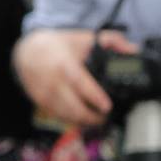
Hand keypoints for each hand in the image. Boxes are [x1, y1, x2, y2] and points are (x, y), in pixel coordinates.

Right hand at [13, 28, 135, 125]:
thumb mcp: (84, 38)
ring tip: (96, 121)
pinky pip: (57, 116)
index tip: (107, 107)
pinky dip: (70, 120)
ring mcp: (45, 94)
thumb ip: (111, 41)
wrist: (28, 51)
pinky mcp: (40, 101)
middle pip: (73, 106)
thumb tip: (132, 50)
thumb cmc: (58, 46)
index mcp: (65, 65)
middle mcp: (53, 81)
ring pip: (65, 115)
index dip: (94, 97)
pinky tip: (81, 119)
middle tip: (105, 117)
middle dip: (91, 117)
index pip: (80, 84)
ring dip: (82, 121)